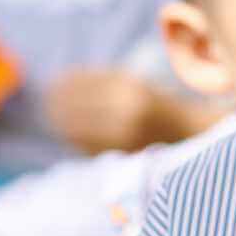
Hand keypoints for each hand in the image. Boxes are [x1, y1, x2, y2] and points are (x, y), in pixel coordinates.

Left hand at [45, 70, 173, 154]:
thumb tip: (59, 81)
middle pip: (76, 108)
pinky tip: (68, 131)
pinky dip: (72, 137)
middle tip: (47, 101)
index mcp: (132, 90)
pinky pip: (85, 146)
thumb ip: (101, 79)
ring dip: (60, 122)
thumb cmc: (157, 103)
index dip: (64, 84)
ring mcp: (123, 138)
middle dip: (56, 103)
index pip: (84, 86)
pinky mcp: (119, 155)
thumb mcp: (135, 82)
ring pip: (76, 130)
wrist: (189, 133)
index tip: (52, 83)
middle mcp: (127, 114)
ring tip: (53, 115)